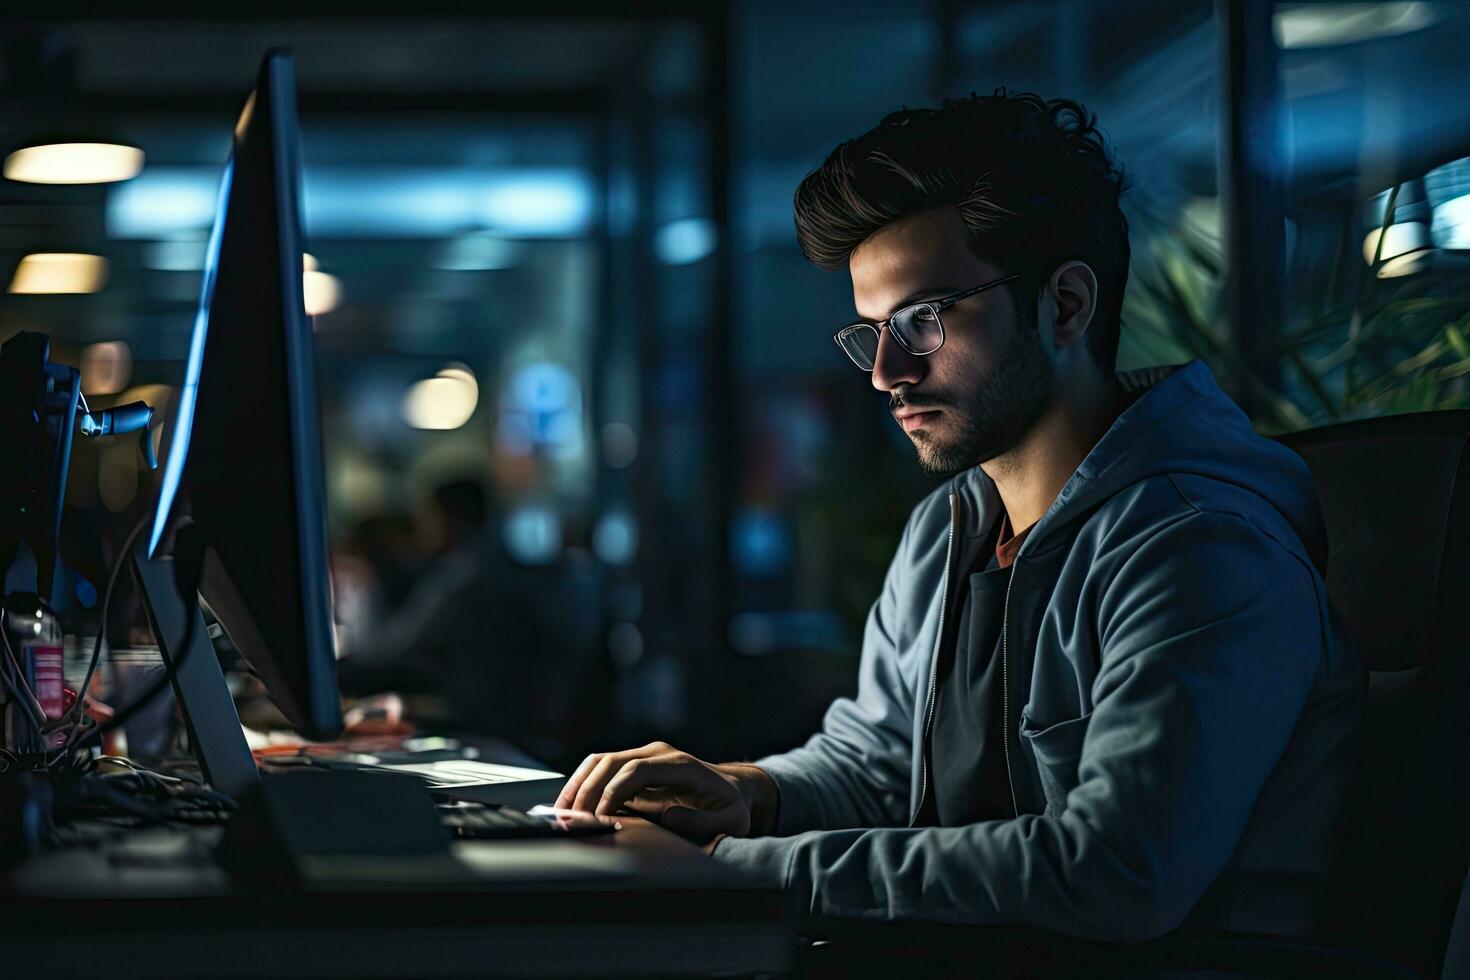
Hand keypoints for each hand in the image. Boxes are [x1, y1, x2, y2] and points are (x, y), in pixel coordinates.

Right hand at [553, 741, 750, 843]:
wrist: (731, 789)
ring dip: (579, 785)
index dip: (613, 791)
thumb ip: (703, 822)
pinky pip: (602, 769)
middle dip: (588, 790)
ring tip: (561, 811)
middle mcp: (658, 754)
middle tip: (571, 819)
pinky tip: (571, 805)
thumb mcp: (730, 821)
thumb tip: (668, 816)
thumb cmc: (730, 807)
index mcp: (679, 765)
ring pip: (601, 762)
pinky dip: (583, 784)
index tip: (599, 817)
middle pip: (611, 762)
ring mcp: (644, 756)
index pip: (636, 770)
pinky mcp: (634, 766)